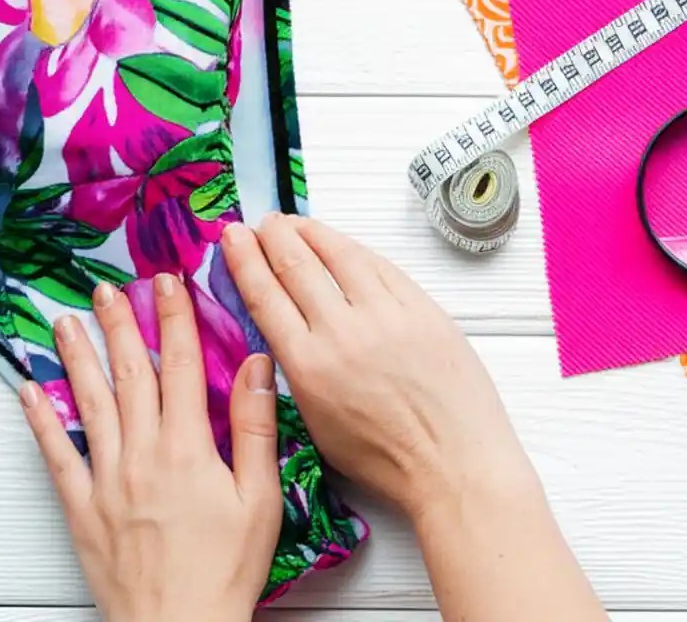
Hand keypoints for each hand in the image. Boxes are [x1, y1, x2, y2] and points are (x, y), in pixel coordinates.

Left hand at [18, 274, 282, 621]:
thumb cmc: (227, 569)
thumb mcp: (260, 498)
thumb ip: (256, 428)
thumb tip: (257, 367)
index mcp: (190, 450)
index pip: (182, 367)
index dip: (174, 320)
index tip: (168, 284)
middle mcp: (142, 456)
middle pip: (131, 376)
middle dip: (121, 326)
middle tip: (110, 290)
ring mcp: (107, 480)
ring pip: (90, 405)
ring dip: (79, 358)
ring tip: (67, 322)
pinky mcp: (82, 508)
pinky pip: (57, 456)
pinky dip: (42, 421)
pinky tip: (32, 393)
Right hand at [219, 215, 537, 521]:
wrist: (453, 464)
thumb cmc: (389, 461)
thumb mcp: (319, 428)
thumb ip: (298, 375)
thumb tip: (286, 336)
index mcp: (309, 366)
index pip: (265, 297)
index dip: (245, 261)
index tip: (232, 239)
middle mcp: (343, 332)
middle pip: (298, 266)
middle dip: (272, 237)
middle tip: (258, 223)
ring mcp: (387, 316)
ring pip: (342, 256)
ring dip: (313, 234)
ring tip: (294, 223)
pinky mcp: (424, 310)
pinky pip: (383, 267)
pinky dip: (357, 250)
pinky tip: (345, 245)